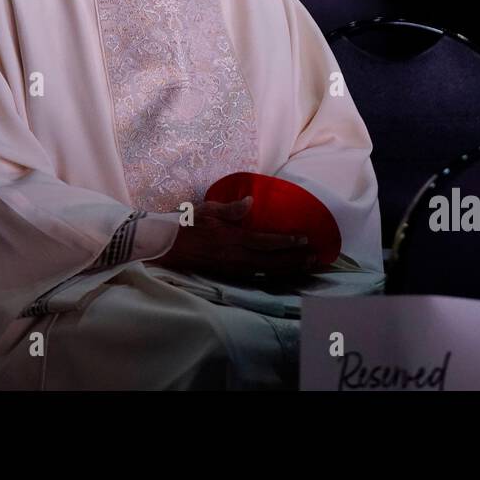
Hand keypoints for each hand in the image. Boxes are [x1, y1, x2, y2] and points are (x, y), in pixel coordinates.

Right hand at [153, 197, 317, 279]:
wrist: (165, 247)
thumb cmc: (185, 224)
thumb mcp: (207, 209)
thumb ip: (231, 208)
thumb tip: (251, 202)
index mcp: (231, 238)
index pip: (265, 242)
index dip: (287, 242)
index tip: (305, 239)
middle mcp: (234, 257)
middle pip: (271, 263)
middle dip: (295, 261)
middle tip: (314, 258)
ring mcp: (231, 269)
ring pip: (266, 273)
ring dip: (287, 270)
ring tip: (305, 267)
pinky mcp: (227, 275)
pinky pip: (256, 278)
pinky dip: (273, 276)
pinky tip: (282, 274)